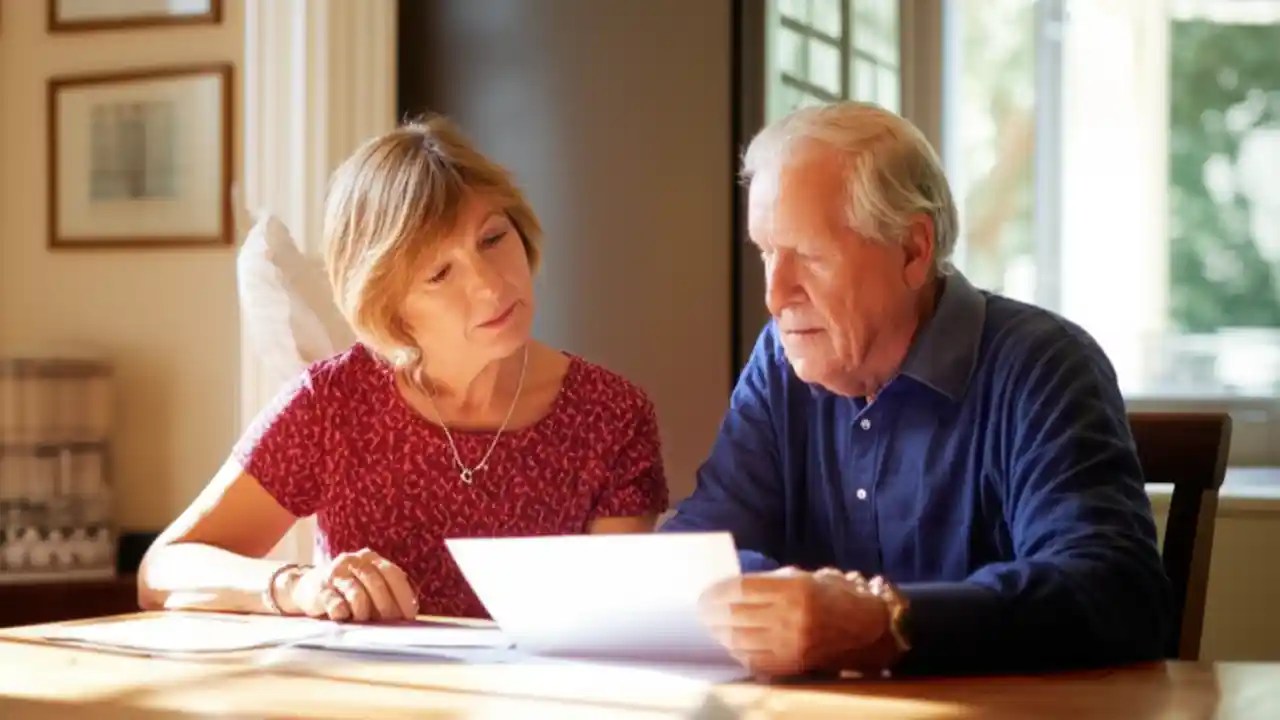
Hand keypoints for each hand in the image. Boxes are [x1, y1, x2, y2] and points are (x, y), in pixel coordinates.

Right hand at [283, 549, 418, 621]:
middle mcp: (354, 561)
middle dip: (387, 608)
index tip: (409, 616)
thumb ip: (388, 593)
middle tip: (389, 625)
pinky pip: (335, 603)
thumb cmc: (349, 591)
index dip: (403, 596)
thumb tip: (408, 615)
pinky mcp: (320, 589)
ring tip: (364, 621)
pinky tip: (344, 618)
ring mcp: (335, 574)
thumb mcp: (370, 586)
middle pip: (377, 583)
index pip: (392, 574)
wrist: (309, 588)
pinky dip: (343, 613)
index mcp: (371, 558)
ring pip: (357, 594)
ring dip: (364, 612)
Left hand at [698, 566, 891, 678]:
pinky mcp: (794, 663)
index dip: (718, 592)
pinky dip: (737, 652)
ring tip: (709, 628)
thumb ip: (769, 582)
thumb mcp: (803, 577)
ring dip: (720, 634)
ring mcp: (792, 644)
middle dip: (712, 614)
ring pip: (741, 640)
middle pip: (737, 616)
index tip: (705, 593)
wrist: (868, 627)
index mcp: (794, 589)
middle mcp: (792, 617)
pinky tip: (729, 645)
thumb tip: (731, 588)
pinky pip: (755, 660)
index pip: (742, 590)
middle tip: (700, 611)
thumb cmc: (833, 595)